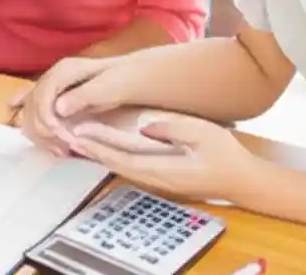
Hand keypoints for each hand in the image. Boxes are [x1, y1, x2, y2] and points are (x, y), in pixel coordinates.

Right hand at [9, 56, 133, 156]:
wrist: (133, 78)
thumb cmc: (126, 81)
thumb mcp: (110, 87)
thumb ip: (84, 96)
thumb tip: (58, 109)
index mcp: (64, 71)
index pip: (41, 94)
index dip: (46, 117)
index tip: (61, 136)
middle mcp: (52, 77)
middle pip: (31, 105)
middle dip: (43, 129)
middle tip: (64, 149)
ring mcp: (51, 89)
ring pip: (29, 113)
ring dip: (40, 135)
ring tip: (61, 150)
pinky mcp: (53, 101)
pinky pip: (33, 115)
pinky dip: (38, 131)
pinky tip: (50, 144)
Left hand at [68, 113, 260, 202]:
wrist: (240, 180)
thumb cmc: (225, 156)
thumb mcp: (203, 134)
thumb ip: (172, 129)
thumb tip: (144, 126)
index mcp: (163, 169)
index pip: (122, 157)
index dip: (99, 145)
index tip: (78, 133)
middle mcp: (154, 178)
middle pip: (113, 163)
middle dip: (89, 149)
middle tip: (65, 133)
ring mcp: (155, 180)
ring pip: (118, 165)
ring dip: (97, 152)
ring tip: (75, 137)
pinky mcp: (158, 176)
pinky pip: (127, 165)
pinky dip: (110, 155)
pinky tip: (100, 145)